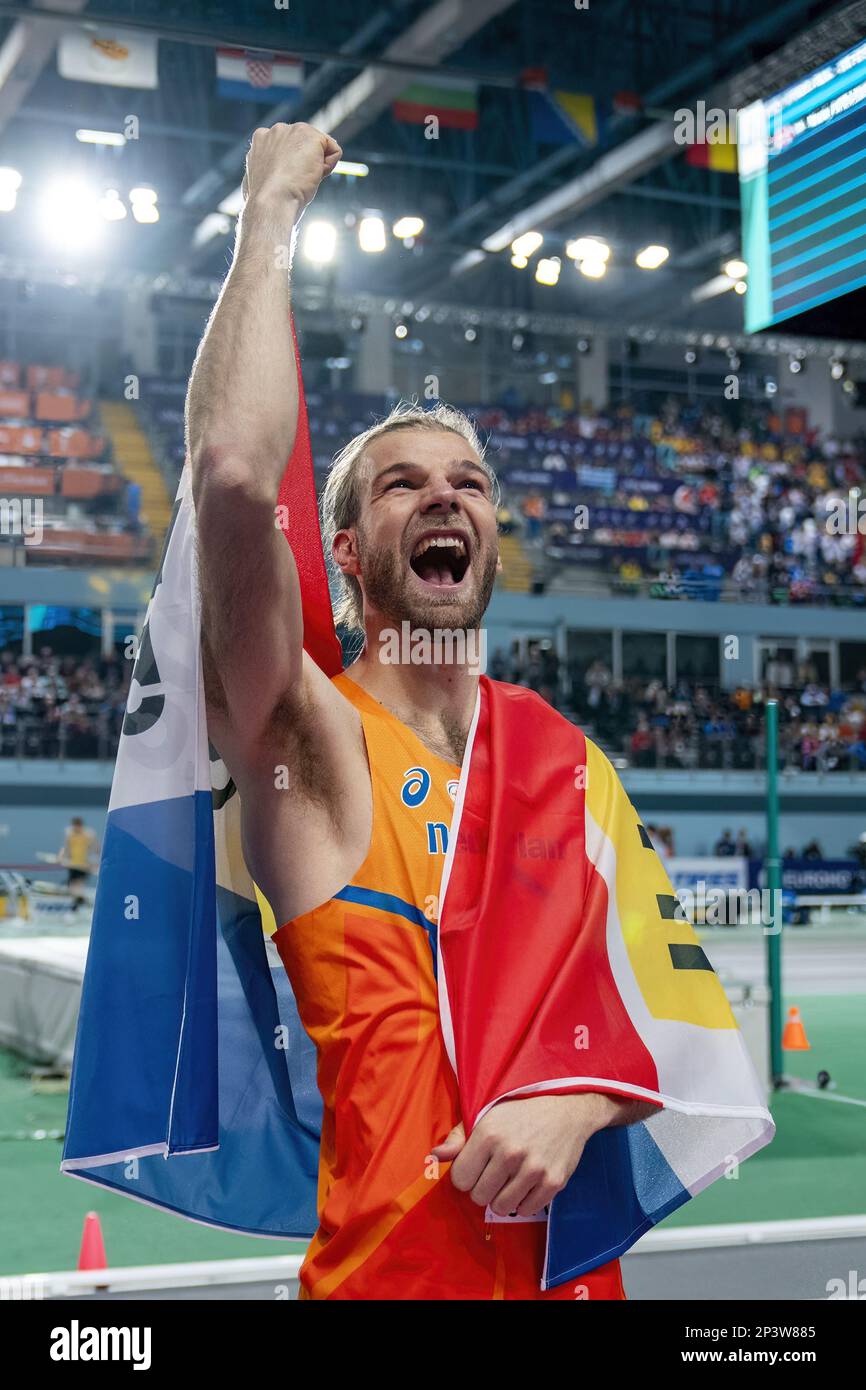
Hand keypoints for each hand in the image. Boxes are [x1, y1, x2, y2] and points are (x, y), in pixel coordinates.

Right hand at [241, 122, 341, 214]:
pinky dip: (330, 166)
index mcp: (261, 139)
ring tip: (302, 179)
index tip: (283, 182)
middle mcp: (276, 130)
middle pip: (306, 147)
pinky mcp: (311, 135)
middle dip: (306, 164)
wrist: (272, 201)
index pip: (290, 149)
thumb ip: (270, 170)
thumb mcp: (262, 180)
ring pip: (320, 148)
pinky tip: (314, 175)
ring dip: (317, 166)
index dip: (292, 168)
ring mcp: (293, 130)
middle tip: (293, 182)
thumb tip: (272, 174)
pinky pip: (334, 150)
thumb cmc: (267, 200)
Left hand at [430, 1093, 620, 1218]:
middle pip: (479, 1196)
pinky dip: (524, 1202)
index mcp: (488, 1134)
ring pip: (501, 1207)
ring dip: (502, 1197)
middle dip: (483, 1187)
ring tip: (510, 1179)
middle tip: (495, 1172)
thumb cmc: (520, 1110)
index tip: (477, 1166)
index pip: (460, 1179)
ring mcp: (533, 1169)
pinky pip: (526, 1210)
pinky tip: (526, 1184)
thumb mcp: (485, 1114)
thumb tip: (435, 1156)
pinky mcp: (553, 1182)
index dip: (466, 1174)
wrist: (566, 1108)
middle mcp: (510, 1152)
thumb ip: (458, 1137)